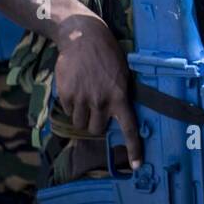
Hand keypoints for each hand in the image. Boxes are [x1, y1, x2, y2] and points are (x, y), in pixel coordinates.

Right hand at [53, 15, 143, 167]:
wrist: (83, 38)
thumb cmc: (107, 55)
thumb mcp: (121, 74)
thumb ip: (119, 96)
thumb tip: (117, 117)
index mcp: (120, 96)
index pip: (129, 128)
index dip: (133, 148)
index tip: (135, 166)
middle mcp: (102, 101)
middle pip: (97, 130)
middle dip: (96, 124)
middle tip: (95, 109)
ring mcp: (83, 99)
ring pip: (81, 123)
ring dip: (82, 116)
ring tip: (85, 96)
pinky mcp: (67, 95)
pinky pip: (69, 111)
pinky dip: (71, 105)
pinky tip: (76, 88)